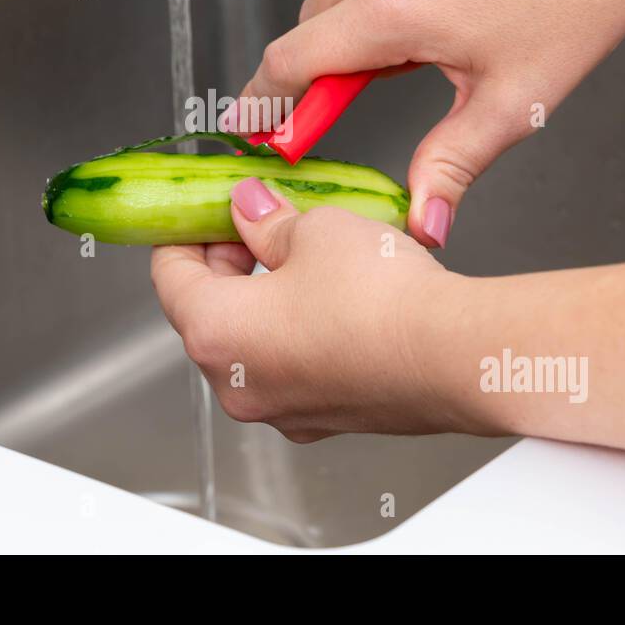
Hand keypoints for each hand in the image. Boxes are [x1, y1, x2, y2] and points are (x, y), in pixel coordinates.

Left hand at [150, 178, 496, 440]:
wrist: (456, 355)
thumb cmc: (381, 299)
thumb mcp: (314, 229)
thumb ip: (267, 218)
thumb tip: (249, 208)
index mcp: (215, 334)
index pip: (168, 275)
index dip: (181, 230)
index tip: (197, 208)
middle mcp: (239, 386)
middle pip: (206, 313)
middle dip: (226, 261)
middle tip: (252, 219)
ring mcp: (284, 409)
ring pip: (252, 343)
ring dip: (263, 295)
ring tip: (300, 250)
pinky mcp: (327, 416)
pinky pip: (294, 365)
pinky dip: (298, 329)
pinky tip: (331, 293)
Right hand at [220, 0, 624, 245]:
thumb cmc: (581, 3)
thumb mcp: (512, 102)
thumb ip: (450, 165)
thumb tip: (423, 222)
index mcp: (393, 8)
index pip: (290, 61)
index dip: (266, 98)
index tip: (255, 119)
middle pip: (315, 14)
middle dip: (336, 50)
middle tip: (389, 70)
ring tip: (447, 8)